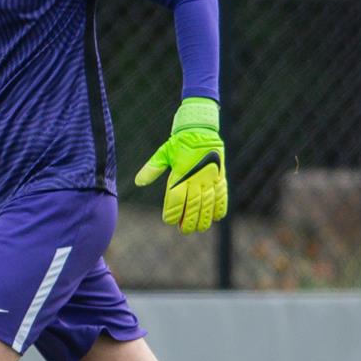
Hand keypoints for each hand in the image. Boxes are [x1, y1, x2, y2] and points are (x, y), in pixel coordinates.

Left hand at [134, 97, 226, 233]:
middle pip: (193, 206)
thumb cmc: (179, 142)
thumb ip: (152, 169)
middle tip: (185, 231)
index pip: (176, 199)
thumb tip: (138, 182)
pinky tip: (216, 217)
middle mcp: (196, 179)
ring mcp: (209, 179)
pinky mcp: (220, 177)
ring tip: (200, 228)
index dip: (173, 213)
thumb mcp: (163, 153)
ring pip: (208, 204)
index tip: (170, 221)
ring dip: (204, 218)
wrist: (201, 129)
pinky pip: (222, 195)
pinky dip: (220, 207)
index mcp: (180, 174)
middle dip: (189, 221)